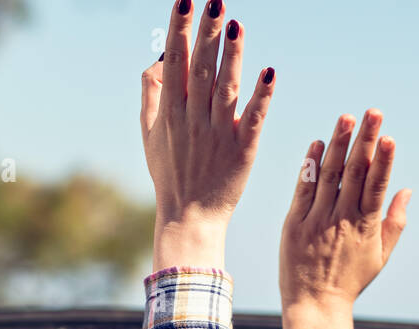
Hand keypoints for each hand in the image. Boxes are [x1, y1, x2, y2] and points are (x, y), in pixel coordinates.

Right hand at [141, 0, 273, 270]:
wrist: (190, 216)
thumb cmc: (171, 172)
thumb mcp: (150, 134)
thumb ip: (151, 94)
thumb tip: (159, 56)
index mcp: (170, 113)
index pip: (175, 63)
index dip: (179, 29)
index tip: (185, 0)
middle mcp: (193, 120)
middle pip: (200, 69)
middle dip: (206, 33)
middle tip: (214, 0)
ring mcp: (218, 135)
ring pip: (226, 89)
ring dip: (232, 56)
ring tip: (237, 24)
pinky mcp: (242, 151)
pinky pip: (252, 119)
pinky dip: (261, 97)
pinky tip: (269, 72)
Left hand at [279, 110, 409, 312]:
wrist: (314, 305)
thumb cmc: (350, 281)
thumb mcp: (380, 256)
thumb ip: (395, 222)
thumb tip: (407, 190)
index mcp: (365, 227)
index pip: (377, 187)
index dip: (384, 161)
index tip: (389, 137)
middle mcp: (342, 220)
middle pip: (356, 173)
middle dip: (365, 141)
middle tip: (372, 112)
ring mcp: (318, 220)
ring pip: (329, 175)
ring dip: (339, 144)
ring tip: (347, 118)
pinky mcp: (295, 223)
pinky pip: (303, 189)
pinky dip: (310, 165)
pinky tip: (318, 142)